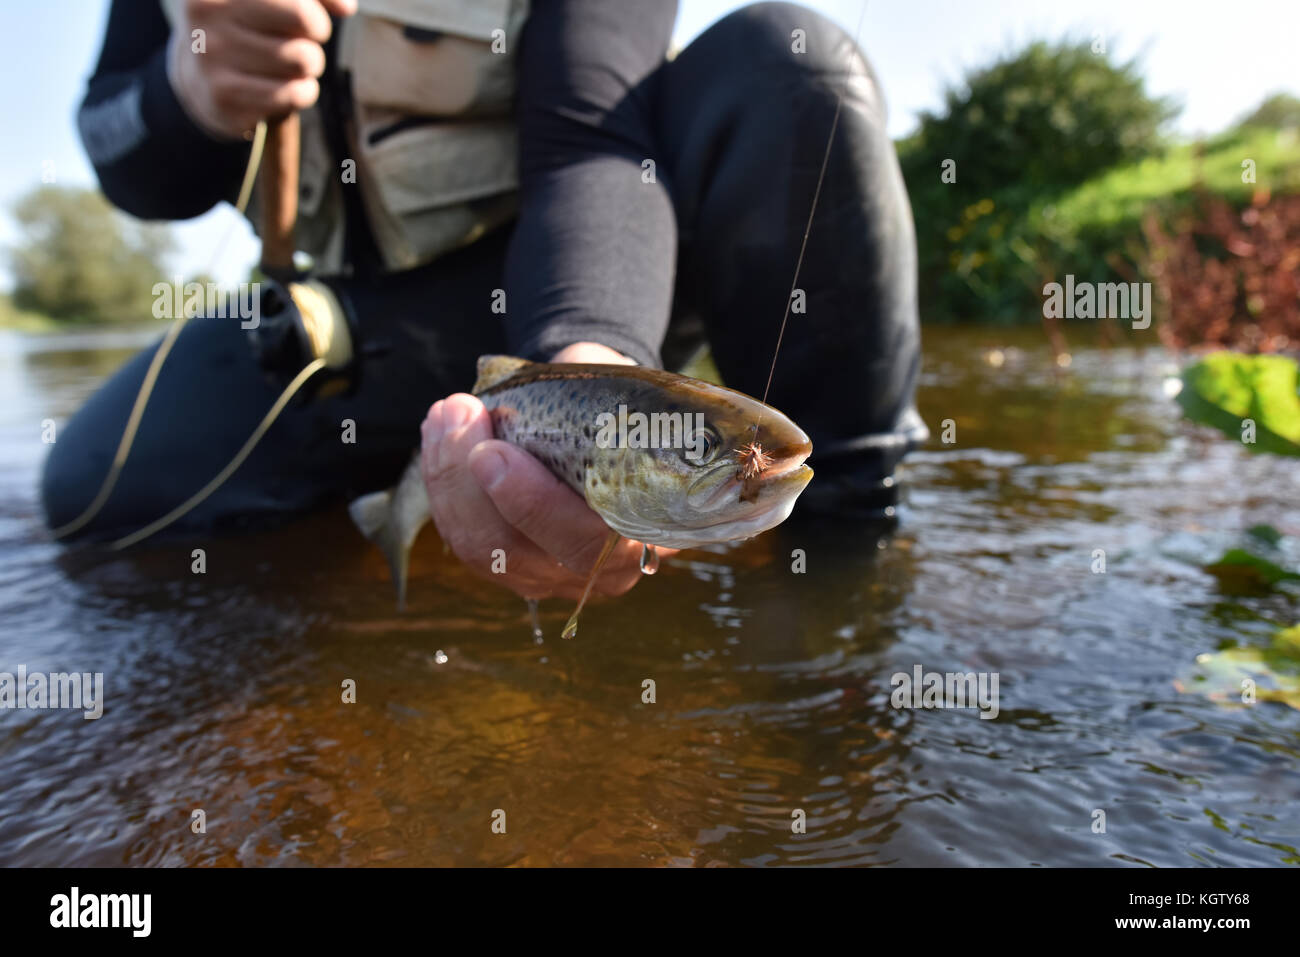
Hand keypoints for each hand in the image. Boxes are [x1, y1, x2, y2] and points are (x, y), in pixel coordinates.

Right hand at [168, 0, 356, 138]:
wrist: (198, 78)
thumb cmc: (248, 28)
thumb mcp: (267, 0)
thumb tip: (346, 7)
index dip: (319, 3)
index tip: (315, 17)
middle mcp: (208, 11)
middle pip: (305, 19)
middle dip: (317, 31)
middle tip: (306, 39)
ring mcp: (212, 54)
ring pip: (302, 60)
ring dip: (310, 67)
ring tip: (293, 65)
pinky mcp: (223, 95)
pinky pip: (293, 93)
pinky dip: (304, 92)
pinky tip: (291, 88)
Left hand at [419, 343, 677, 600]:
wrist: (615, 429)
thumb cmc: (626, 411)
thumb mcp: (626, 395)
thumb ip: (602, 394)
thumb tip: (563, 374)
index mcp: (645, 531)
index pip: (587, 541)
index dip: (533, 505)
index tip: (491, 453)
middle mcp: (599, 569)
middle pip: (516, 551)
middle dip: (469, 484)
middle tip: (457, 414)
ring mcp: (552, 573)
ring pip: (482, 548)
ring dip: (448, 478)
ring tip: (445, 414)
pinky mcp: (511, 565)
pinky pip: (465, 537)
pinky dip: (444, 485)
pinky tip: (440, 434)